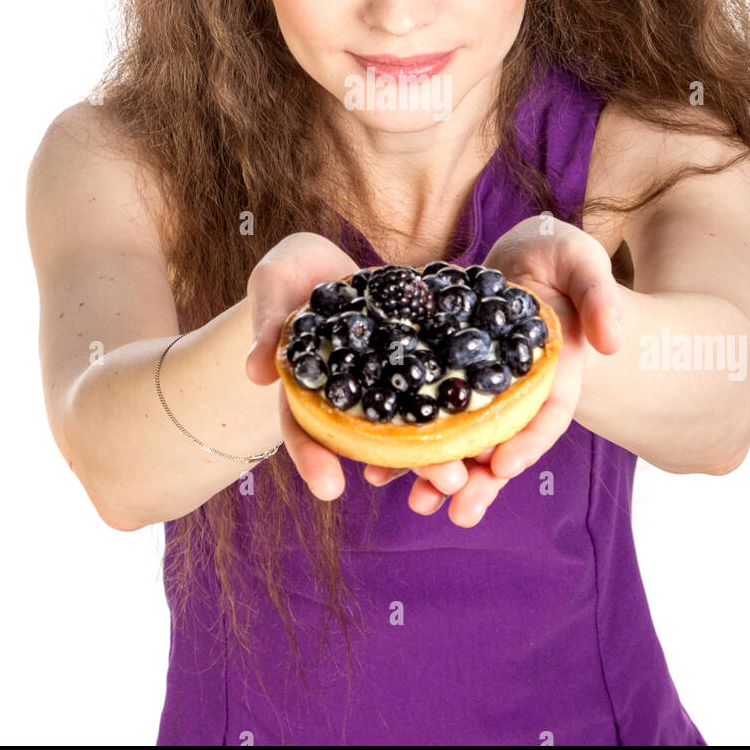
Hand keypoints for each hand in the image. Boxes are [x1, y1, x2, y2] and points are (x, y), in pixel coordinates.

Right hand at [244, 234, 474, 503]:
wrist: (327, 259)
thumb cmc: (289, 273)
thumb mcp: (271, 287)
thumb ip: (267, 324)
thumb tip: (256, 373)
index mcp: (307, 388)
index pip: (304, 428)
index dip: (313, 458)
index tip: (329, 489)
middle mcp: (349, 396)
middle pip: (372, 438)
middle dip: (408, 462)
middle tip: (443, 483)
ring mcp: (385, 381)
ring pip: (414, 421)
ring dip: (442, 447)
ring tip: (472, 470)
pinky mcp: (417, 359)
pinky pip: (441, 382)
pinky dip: (462, 401)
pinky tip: (492, 419)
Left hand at [362, 218, 623, 526]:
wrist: (525, 256)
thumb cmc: (559, 258)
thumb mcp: (583, 264)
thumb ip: (598, 297)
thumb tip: (611, 340)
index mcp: (557, 371)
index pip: (548, 414)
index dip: (529, 442)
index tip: (503, 466)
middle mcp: (519, 391)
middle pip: (505, 443)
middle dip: (482, 481)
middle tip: (458, 512)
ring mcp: (485, 391)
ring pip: (465, 442)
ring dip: (442, 475)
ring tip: (416, 503)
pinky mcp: (451, 381)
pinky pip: (429, 416)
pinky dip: (407, 444)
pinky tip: (376, 467)